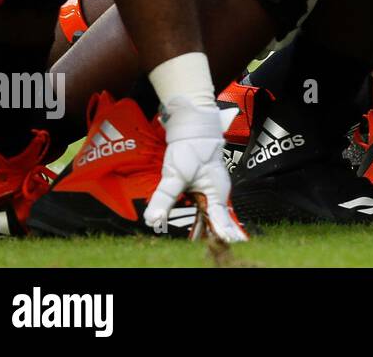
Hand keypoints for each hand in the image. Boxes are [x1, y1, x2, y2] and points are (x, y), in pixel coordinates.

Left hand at [144, 93, 246, 242]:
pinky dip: (199, 215)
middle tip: (212, 247)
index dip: (218, 235)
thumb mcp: (175, 175)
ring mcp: (211, 188)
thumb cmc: (191, 148)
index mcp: (217, 192)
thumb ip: (164, 198)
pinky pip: (202, 205)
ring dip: (204, 225)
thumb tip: (153, 219)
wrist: (193, 125)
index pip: (219, 220)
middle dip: (211, 233)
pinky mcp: (203, 184)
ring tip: (205, 241)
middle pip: (214, 219)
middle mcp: (217, 192)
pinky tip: (196, 224)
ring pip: (208, 213)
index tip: (220, 246)